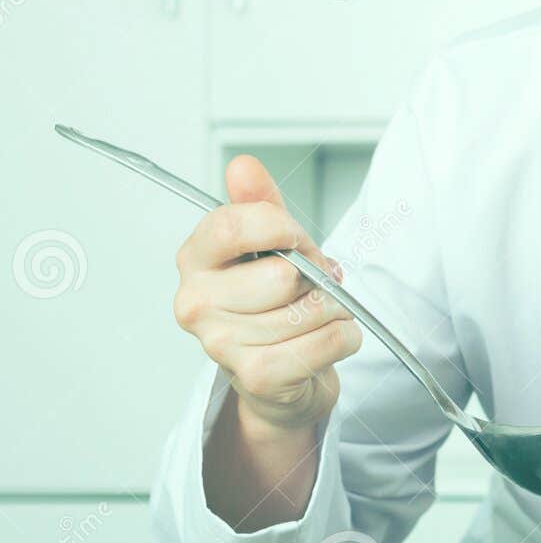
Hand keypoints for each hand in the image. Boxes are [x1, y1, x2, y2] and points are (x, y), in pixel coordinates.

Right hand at [172, 155, 359, 434]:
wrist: (281, 374)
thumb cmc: (275, 301)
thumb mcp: (271, 243)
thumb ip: (260, 203)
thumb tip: (243, 166)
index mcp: (195, 259)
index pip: (234, 225)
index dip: (284, 229)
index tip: (296, 239)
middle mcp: (195, 302)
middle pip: (282, 273)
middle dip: (316, 276)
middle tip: (310, 286)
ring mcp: (220, 344)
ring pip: (310, 308)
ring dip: (333, 310)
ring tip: (315, 315)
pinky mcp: (255, 376)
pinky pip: (326, 341)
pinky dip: (343, 338)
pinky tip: (325, 339)